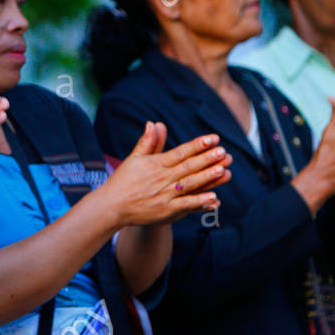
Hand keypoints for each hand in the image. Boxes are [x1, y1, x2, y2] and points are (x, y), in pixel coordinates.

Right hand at [98, 123, 230, 225]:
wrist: (111, 207)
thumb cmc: (122, 182)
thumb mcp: (134, 159)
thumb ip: (147, 142)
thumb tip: (153, 123)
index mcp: (155, 164)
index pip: (181, 152)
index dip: (198, 145)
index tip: (213, 138)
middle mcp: (161, 178)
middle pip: (188, 166)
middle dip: (207, 158)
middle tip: (224, 151)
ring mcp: (164, 195)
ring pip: (190, 184)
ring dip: (207, 177)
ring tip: (223, 169)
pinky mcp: (165, 211)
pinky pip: (185, 205)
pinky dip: (199, 202)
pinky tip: (214, 197)